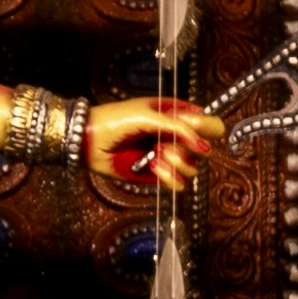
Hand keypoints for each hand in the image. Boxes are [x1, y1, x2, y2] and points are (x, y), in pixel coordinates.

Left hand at [80, 95, 224, 197]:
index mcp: (177, 116)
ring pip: (193, 167)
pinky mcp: (159, 176)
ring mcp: (169, 157)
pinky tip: (152, 166)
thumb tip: (204, 145)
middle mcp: (177, 137)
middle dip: (190, 147)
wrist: (88, 141)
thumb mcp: (147, 115)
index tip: (192, 131)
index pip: (209, 123)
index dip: (207, 129)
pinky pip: (179, 184)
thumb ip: (178, 127)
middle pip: (205, 148)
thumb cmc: (115, 120)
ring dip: (176, 161)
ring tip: (156, 154)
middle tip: (168, 143)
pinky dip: (168, 176)